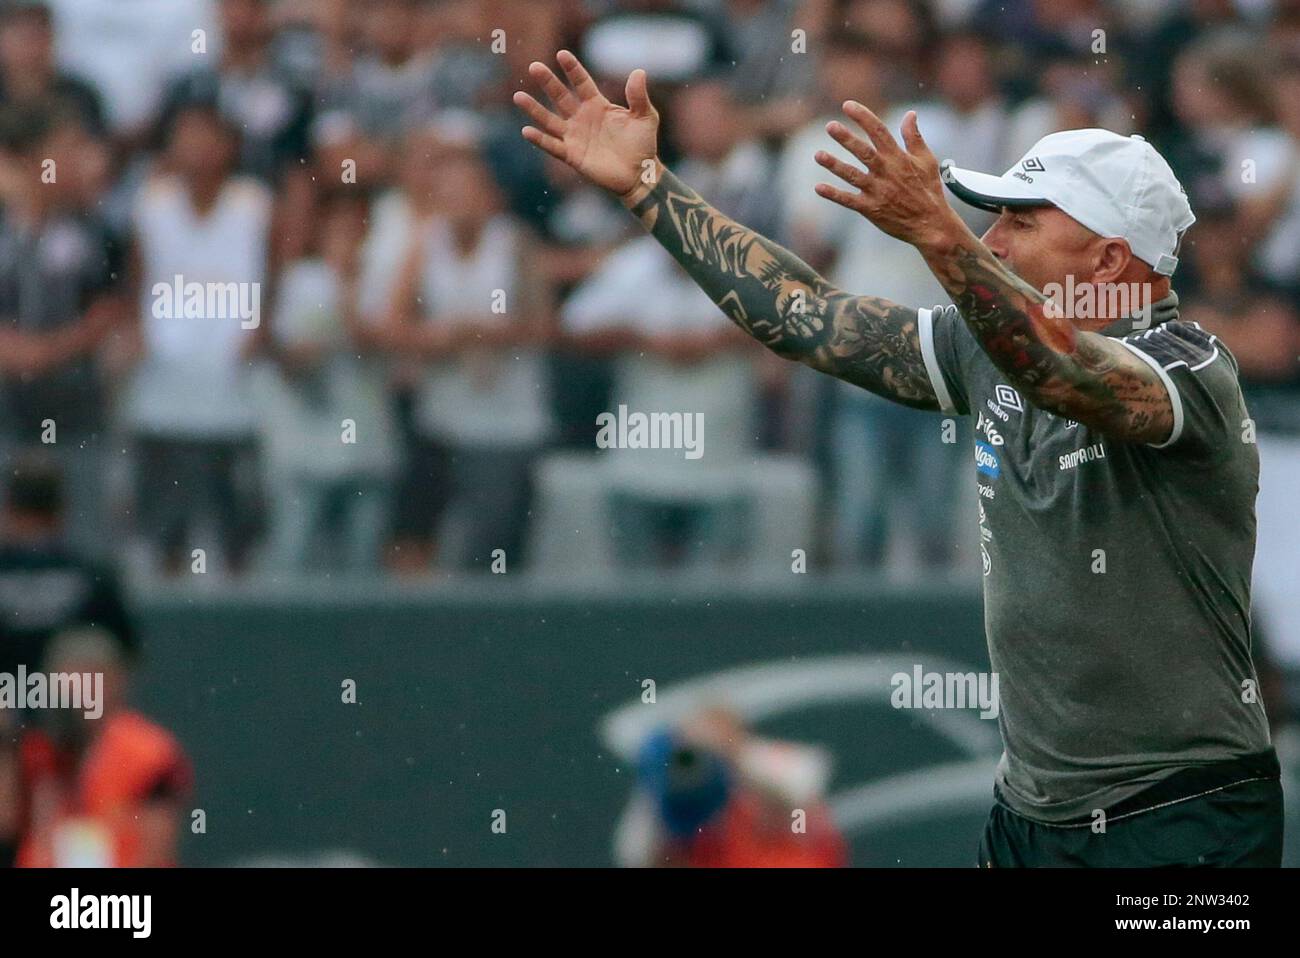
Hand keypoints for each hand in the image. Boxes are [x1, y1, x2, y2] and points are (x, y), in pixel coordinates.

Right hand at [513, 50, 659, 198]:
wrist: (640, 174)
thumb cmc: (643, 144)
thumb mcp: (645, 116)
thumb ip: (638, 96)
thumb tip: (639, 72)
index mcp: (597, 105)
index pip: (581, 83)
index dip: (572, 69)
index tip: (562, 55)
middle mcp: (582, 118)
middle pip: (561, 96)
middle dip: (548, 82)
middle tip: (534, 66)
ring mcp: (575, 137)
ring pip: (550, 120)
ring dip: (534, 109)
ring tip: (518, 96)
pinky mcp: (572, 156)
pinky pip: (553, 146)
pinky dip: (540, 140)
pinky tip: (526, 131)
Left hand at [813, 105, 963, 251]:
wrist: (931, 225)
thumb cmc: (929, 190)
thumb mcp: (927, 160)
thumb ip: (914, 137)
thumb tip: (910, 114)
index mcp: (898, 158)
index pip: (879, 131)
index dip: (863, 117)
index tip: (847, 105)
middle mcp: (886, 172)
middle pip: (863, 151)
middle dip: (846, 138)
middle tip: (829, 126)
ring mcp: (877, 191)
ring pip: (852, 175)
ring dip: (834, 165)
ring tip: (818, 155)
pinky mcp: (871, 209)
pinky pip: (849, 201)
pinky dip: (834, 194)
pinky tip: (818, 188)